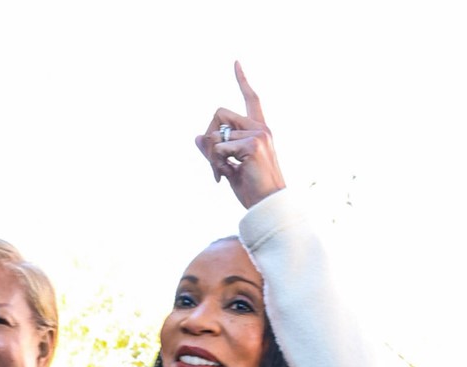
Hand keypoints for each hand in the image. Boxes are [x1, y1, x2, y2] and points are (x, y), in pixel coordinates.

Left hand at [194, 62, 284, 209]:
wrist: (268, 205)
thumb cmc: (252, 189)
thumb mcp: (229, 167)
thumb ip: (214, 152)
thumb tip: (198, 137)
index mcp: (259, 130)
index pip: (251, 99)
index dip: (242, 80)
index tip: (235, 62)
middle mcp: (261, 128)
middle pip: (219, 113)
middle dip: (209, 137)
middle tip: (215, 163)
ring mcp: (259, 134)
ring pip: (215, 135)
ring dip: (212, 158)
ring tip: (224, 173)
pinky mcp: (254, 144)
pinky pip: (218, 148)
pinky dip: (216, 164)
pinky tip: (228, 175)